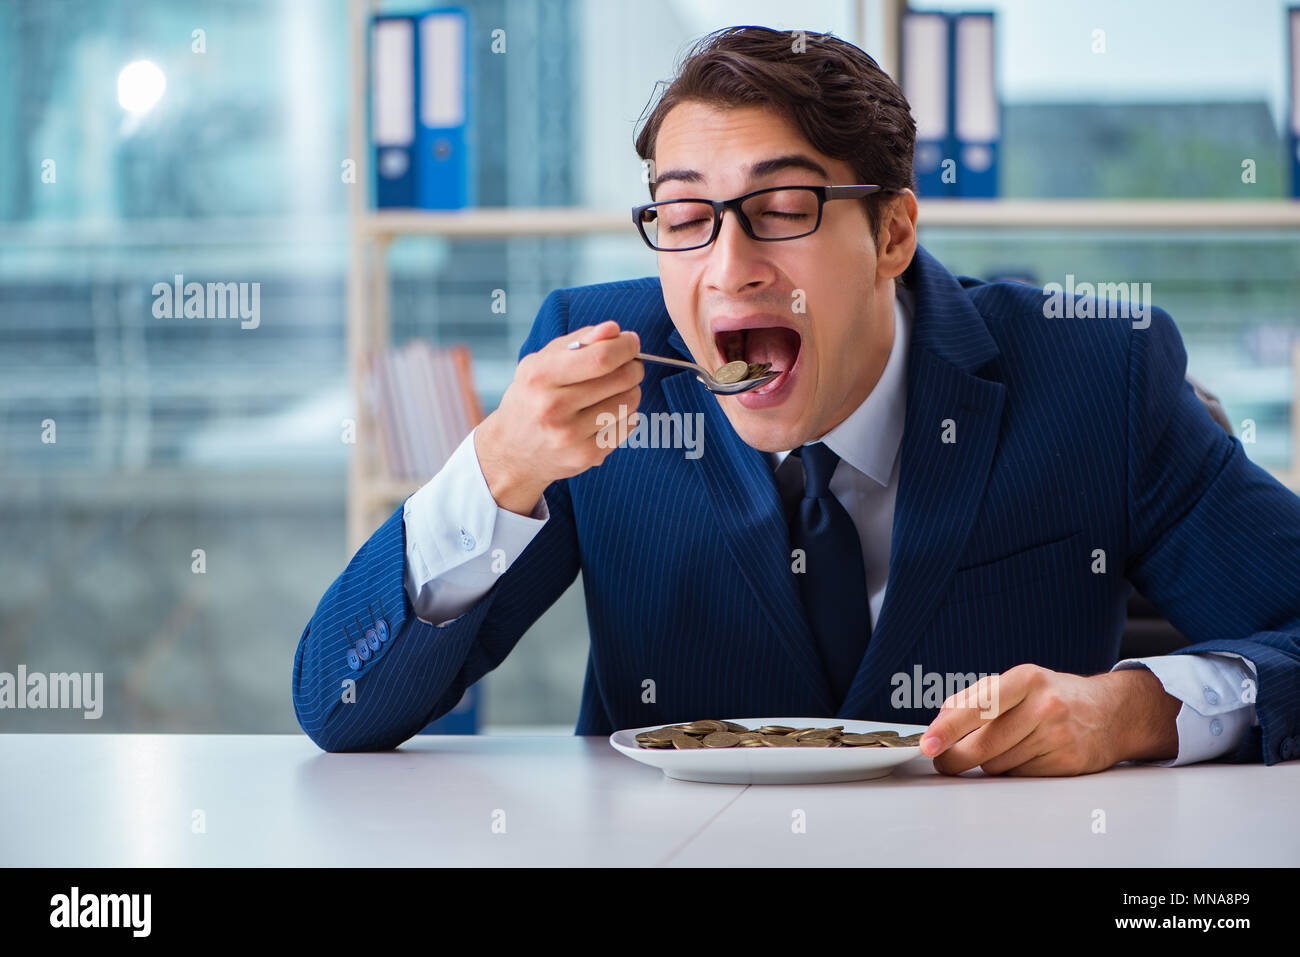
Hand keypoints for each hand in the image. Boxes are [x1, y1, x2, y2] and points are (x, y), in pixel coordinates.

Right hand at [475, 320, 642, 514]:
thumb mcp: (543, 362)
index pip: (601, 357)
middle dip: (633, 367)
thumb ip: (579, 341)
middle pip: (621, 379)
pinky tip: (607, 414)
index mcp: (540, 376)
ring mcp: (570, 435)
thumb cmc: (532, 397)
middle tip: (629, 366)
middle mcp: (553, 407)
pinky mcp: (586, 456)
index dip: (626, 346)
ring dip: (631, 391)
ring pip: (629, 402)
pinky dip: (626, 416)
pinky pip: (627, 426)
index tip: (631, 343)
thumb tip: (614, 330)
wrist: (512, 451)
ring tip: (614, 391)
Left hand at [919, 663, 1180, 775]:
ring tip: (1005, 746)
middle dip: (956, 758)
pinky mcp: (1067, 763)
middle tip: (944, 760)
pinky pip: (1019, 777)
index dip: (949, 728)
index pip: (979, 707)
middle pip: (983, 745)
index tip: (928, 744)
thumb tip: (940, 720)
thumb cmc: (1052, 695)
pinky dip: (1012, 771)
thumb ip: (975, 697)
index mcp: (1026, 679)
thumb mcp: (1017, 683)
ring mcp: (1058, 737)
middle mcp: (1044, 706)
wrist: (1111, 712)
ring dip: (989, 762)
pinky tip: (1026, 755)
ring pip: (998, 765)